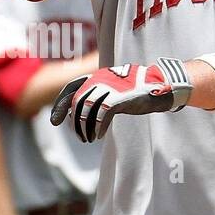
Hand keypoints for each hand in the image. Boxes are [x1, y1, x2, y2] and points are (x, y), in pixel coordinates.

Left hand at [50, 58, 192, 142]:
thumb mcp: (113, 91)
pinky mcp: (119, 98)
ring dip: (85, 128)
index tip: (54, 121)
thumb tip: (78, 112)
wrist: (160, 86)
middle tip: (78, 136)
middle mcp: (100, 79)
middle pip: (77, 102)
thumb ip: (97, 97)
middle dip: (73, 122)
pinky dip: (98, 128)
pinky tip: (99, 136)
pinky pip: (102, 116)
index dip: (61, 105)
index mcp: (97, 76)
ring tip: (88, 138)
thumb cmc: (137, 90)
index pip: (70, 88)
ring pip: (87, 110)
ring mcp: (109, 88)